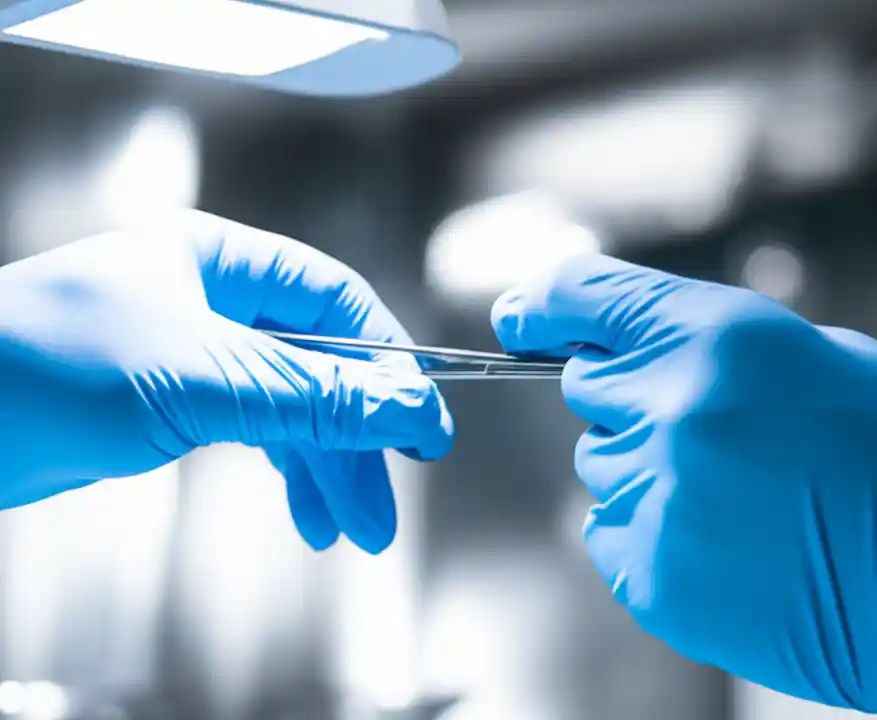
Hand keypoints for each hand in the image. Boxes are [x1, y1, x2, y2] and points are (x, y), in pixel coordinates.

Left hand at [0, 210, 452, 553]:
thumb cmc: (39, 365)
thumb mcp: (205, 381)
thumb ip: (316, 396)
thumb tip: (408, 406)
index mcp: (218, 258)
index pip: (336, 301)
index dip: (387, 364)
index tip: (422, 424)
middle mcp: (208, 300)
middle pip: (318, 364)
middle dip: (353, 438)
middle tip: (384, 504)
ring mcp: (186, 354)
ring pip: (286, 406)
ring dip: (322, 466)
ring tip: (349, 527)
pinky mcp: (163, 406)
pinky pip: (249, 432)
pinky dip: (280, 470)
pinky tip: (303, 508)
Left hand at [492, 255, 876, 717]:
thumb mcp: (830, 361)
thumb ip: (720, 349)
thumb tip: (646, 353)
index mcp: (722, 340)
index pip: (589, 299)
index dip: (549, 303)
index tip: (523, 315)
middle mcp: (675, 412)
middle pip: (591, 388)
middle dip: (636, 396)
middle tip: (715, 429)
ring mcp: (660, 500)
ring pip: (603, 465)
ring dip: (649, 466)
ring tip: (743, 495)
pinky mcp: (655, 578)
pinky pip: (613, 534)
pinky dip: (654, 532)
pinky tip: (730, 542)